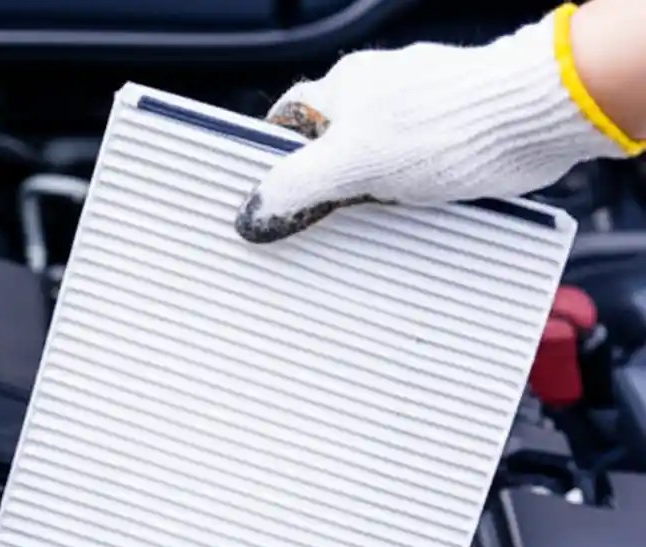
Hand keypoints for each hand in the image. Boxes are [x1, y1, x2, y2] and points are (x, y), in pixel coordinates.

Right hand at [235, 4, 642, 243]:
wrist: (532, 117)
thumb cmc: (447, 122)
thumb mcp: (350, 163)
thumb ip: (295, 186)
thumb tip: (254, 211)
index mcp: (342, 88)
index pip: (287, 121)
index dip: (275, 159)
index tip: (267, 193)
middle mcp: (377, 96)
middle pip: (329, 148)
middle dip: (325, 185)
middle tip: (319, 218)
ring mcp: (415, 117)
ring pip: (373, 165)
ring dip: (371, 197)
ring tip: (374, 219)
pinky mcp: (450, 140)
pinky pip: (414, 176)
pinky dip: (410, 199)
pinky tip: (415, 214)